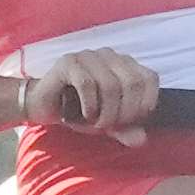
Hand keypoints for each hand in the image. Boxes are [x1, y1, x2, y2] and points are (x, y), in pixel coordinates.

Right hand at [23, 49, 164, 136]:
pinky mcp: (68, 62)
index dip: (144, 105)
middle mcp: (109, 55)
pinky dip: (89, 105)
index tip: (129, 122)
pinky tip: (84, 114)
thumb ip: (126, 129)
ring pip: (110, 85)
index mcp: (124, 64)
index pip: (149, 79)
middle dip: (125, 112)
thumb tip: (141, 139)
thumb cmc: (80, 110)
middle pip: (132, 83)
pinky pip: (87, 84)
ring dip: (106, 112)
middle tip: (110, 126)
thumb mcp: (108, 123)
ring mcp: (88, 56)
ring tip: (96, 123)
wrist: (45, 105)